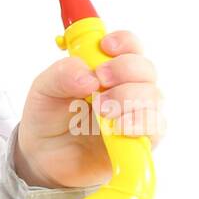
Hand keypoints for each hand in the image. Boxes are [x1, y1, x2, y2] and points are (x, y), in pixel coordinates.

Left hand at [14, 30, 164, 188]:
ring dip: (129, 98)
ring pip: (153, 97)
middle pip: (146, 69)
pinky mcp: (140, 140)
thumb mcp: (43, 89)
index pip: (130, 46)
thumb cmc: (48, 117)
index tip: (106, 47)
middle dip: (125, 70)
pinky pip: (155, 127)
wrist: (43, 156)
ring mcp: (136, 114)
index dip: (124, 42)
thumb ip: (62, 74)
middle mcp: (128, 88)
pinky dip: (140, 124)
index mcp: (108, 68)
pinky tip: (119, 127)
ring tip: (101, 110)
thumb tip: (90, 76)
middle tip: (100, 81)